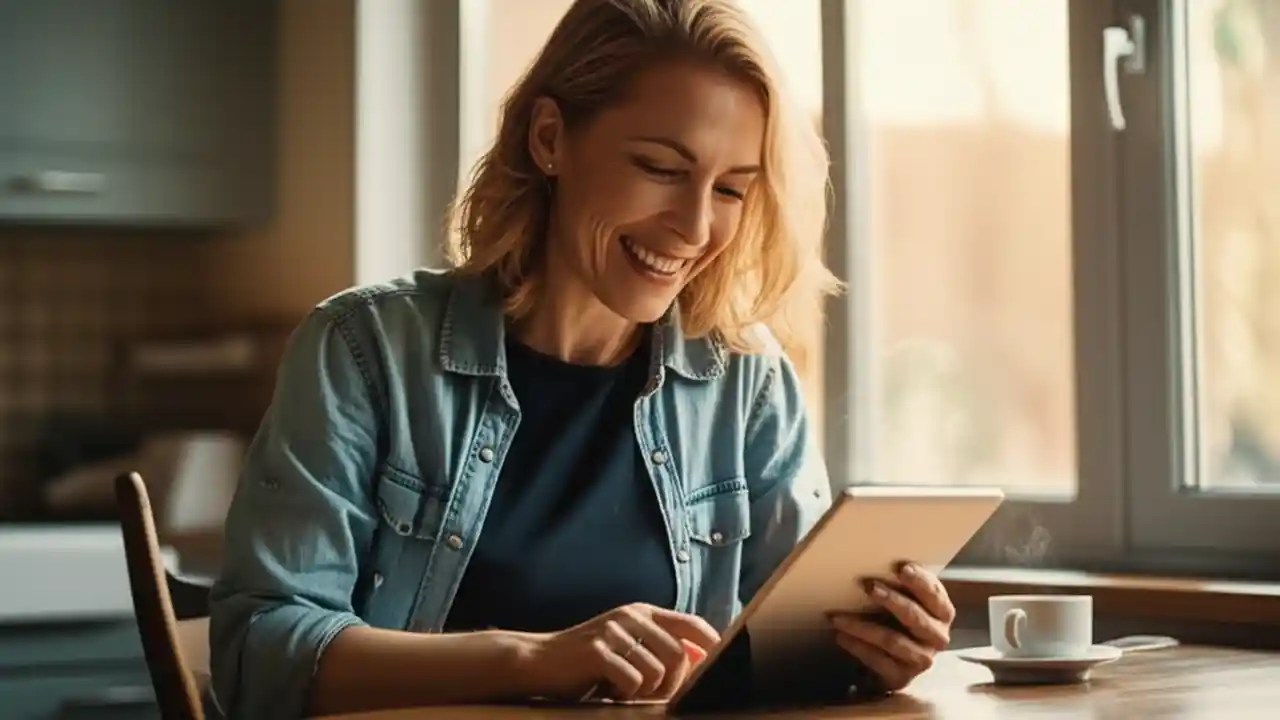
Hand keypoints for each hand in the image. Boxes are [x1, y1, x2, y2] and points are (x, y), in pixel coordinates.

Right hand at [518, 603, 718, 700]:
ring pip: (657, 672)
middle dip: (674, 685)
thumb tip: (700, 659)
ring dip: (645, 692)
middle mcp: (630, 616)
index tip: (723, 662)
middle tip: (654, 697)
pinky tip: (609, 692)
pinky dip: (625, 694)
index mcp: (641, 612)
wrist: (538, 661)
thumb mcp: (626, 647)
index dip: (711, 643)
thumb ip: (659, 648)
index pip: (690, 623)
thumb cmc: (587, 661)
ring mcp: (613, 631)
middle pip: (679, 654)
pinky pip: (632, 680)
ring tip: (624, 692)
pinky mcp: (597, 651)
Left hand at [828, 562, 954, 691]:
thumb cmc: (900, 620)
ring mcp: (921, 659)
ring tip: (838, 616)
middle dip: (891, 600)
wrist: (896, 661)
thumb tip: (878, 558)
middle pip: (914, 617)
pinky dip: (857, 647)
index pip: (935, 594)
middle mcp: (937, 637)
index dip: (920, 581)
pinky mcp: (902, 676)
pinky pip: (878, 661)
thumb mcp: (907, 600)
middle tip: (868, 585)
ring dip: (862, 627)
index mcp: (943, 613)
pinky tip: (841, 636)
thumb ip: (903, 584)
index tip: (901, 568)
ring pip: (892, 640)